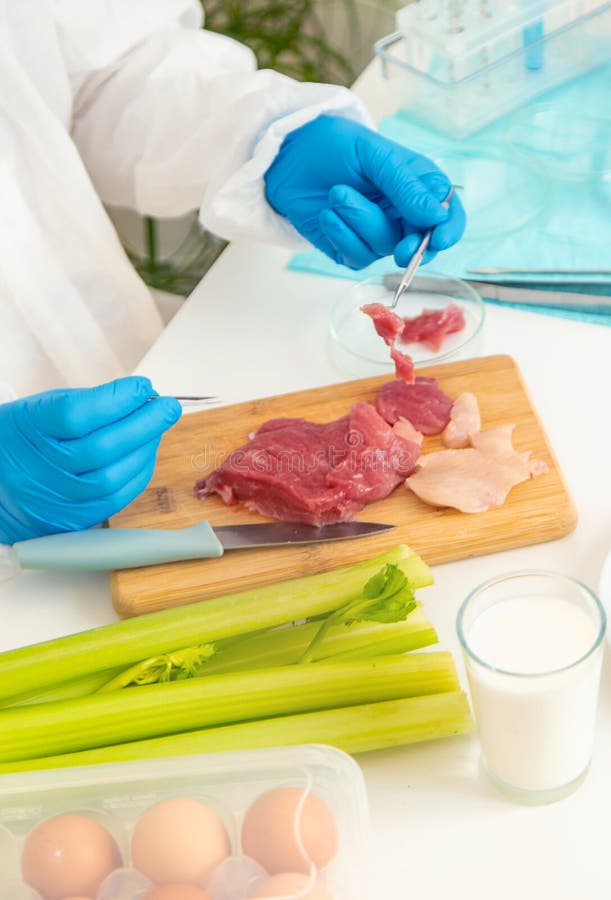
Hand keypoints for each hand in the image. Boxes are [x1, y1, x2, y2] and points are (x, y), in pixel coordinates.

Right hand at [0, 377, 180, 543]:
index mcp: (28, 430)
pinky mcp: (73, 519)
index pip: (75, 415)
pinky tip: (146, 452)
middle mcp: (39, 469)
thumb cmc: (27, 438)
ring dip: (145, 448)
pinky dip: (138, 472)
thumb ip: (90, 404)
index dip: (116, 400)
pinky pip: (116, 498)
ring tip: (157, 427)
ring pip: (113, 477)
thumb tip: (143, 397)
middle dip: (144, 424)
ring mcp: (56, 498)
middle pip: (101, 448)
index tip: (143, 387)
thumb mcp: (43, 409)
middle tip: (168, 407)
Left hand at [264, 114, 464, 269]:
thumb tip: (436, 216)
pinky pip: (356, 257)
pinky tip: (327, 213)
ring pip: (383, 249)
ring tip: (337, 192)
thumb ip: (405, 185)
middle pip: (421, 244)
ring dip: (359, 222)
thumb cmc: (334, 145)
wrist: (288, 156)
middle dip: (412, 247)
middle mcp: (401, 214)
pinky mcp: (350, 249)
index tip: (440, 238)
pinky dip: (341, 235)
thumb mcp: (374, 154)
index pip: (448, 214)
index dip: (450, 229)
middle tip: (402, 248)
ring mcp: (376, 234)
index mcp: (418, 185)